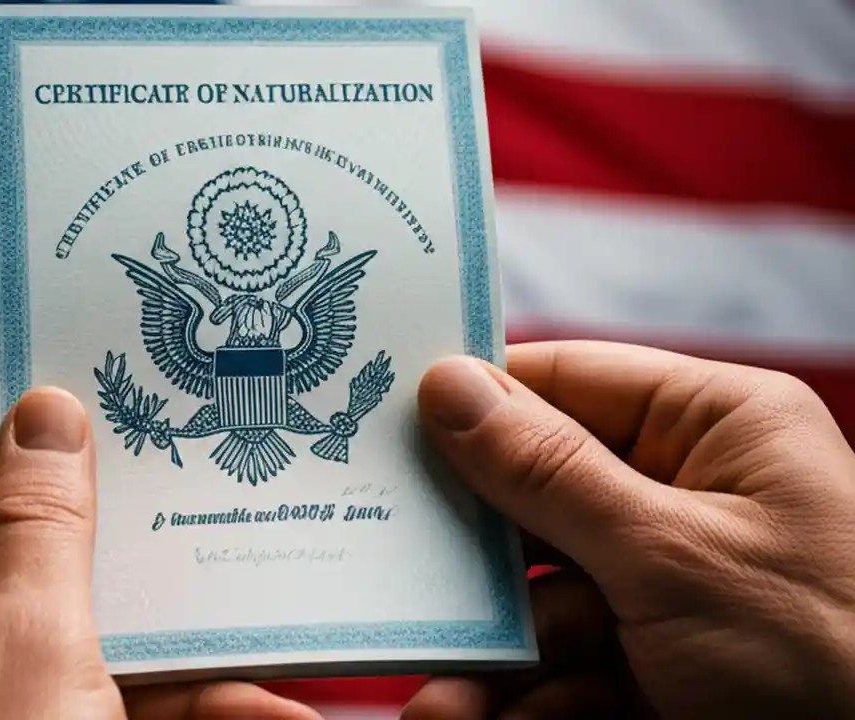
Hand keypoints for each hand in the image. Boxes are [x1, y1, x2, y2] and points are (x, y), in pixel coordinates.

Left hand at [0, 388, 319, 719]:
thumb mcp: (31, 647)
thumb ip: (42, 523)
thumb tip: (47, 409)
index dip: (23, 431)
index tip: (108, 398)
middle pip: (10, 560)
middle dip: (125, 552)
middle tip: (199, 500)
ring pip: (61, 647)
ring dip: (167, 651)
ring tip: (266, 626)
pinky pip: (75, 709)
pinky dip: (159, 712)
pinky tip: (255, 709)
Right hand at [406, 342, 854, 718]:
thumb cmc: (829, 653)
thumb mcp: (672, 556)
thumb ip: (548, 471)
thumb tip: (445, 384)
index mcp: (716, 430)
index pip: (568, 381)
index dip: (473, 399)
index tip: (379, 420)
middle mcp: (690, 497)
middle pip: (539, 497)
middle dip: (471, 555)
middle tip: (390, 569)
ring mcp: (674, 589)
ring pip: (540, 595)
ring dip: (491, 652)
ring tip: (443, 701)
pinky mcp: (662, 666)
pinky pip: (566, 665)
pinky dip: (527, 699)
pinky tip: (482, 718)